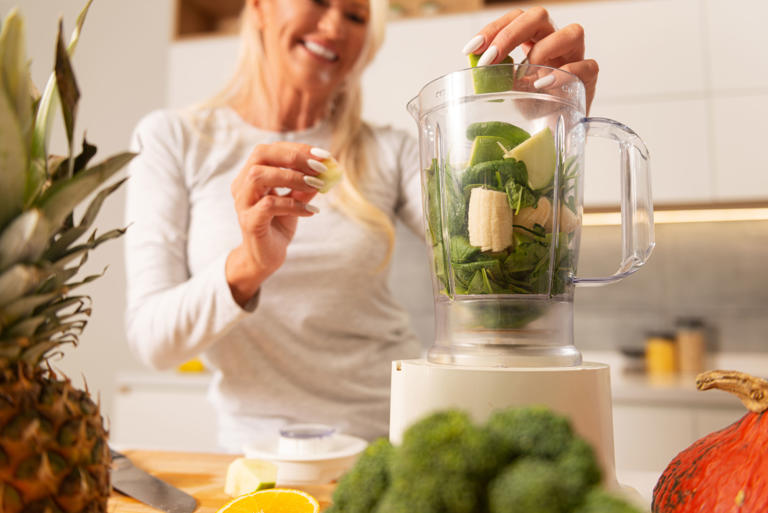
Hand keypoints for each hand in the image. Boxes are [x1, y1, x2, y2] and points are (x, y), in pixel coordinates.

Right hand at [226, 142, 328, 305]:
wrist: (266, 256)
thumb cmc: (278, 224)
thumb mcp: (296, 200)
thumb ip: (307, 185)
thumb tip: (328, 169)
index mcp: (251, 174)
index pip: (271, 149)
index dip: (297, 149)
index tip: (323, 155)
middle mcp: (242, 185)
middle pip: (260, 155)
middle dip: (293, 157)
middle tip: (320, 167)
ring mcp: (243, 203)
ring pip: (259, 176)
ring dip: (292, 177)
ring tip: (316, 186)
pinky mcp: (248, 221)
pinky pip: (268, 205)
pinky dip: (293, 205)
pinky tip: (311, 211)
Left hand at [463, 7, 598, 112]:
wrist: (553, 132)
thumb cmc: (533, 106)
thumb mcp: (509, 90)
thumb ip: (496, 78)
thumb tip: (480, 72)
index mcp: (533, 39)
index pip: (515, 19)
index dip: (493, 29)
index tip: (471, 49)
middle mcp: (555, 41)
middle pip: (539, 16)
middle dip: (510, 35)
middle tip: (489, 59)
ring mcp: (575, 57)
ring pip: (571, 33)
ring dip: (542, 51)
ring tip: (524, 75)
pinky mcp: (588, 77)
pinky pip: (586, 65)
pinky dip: (564, 73)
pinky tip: (543, 85)